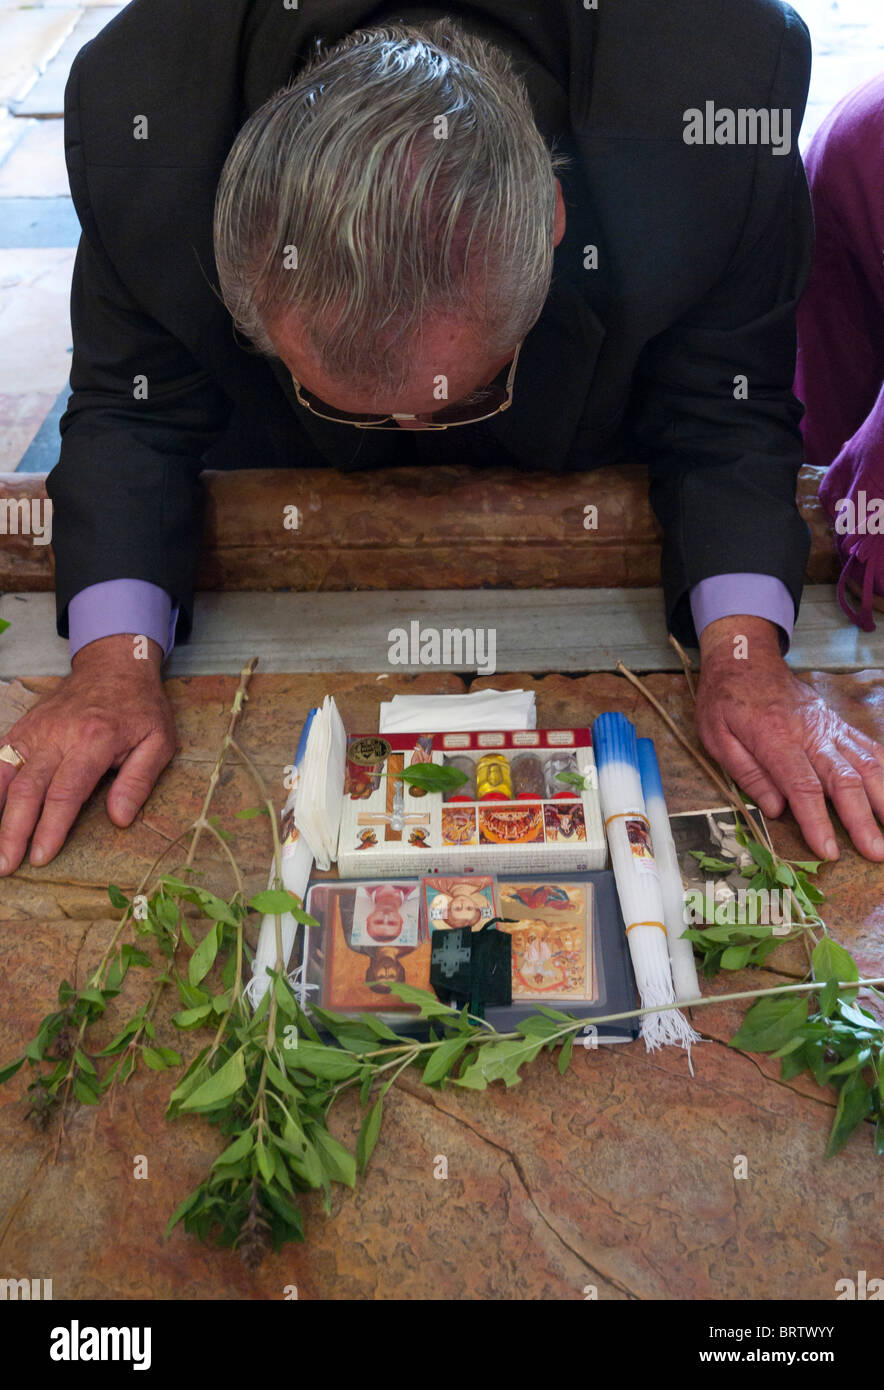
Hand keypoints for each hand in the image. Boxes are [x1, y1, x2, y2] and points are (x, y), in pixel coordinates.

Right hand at [0, 634, 175, 874]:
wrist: (115, 666)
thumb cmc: (140, 708)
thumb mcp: (159, 741)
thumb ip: (139, 781)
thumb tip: (119, 819)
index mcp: (95, 740)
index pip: (66, 791)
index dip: (51, 827)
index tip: (41, 856)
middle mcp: (58, 735)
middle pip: (29, 788)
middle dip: (13, 830)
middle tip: (6, 865)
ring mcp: (36, 730)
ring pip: (6, 775)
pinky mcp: (23, 728)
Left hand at [695, 616, 883, 862]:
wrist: (745, 658)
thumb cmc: (725, 699)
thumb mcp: (716, 736)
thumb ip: (747, 773)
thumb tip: (775, 809)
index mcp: (775, 737)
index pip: (802, 785)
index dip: (817, 820)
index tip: (829, 850)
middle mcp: (810, 732)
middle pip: (843, 779)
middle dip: (862, 819)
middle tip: (876, 852)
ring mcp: (829, 727)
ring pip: (865, 764)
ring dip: (882, 800)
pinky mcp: (838, 724)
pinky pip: (869, 747)